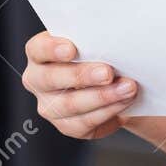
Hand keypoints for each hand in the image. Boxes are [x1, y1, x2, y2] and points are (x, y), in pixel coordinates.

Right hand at [22, 31, 137, 140]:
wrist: (110, 80)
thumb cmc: (96, 54)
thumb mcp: (91, 42)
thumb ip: (93, 40)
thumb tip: (110, 40)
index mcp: (39, 53)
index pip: (38, 49)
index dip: (52, 49)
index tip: (71, 49)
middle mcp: (38, 80)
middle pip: (51, 79)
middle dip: (82, 75)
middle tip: (108, 73)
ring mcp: (51, 106)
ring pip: (70, 104)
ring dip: (102, 96)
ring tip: (127, 88)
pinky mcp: (67, 125)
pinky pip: (85, 122)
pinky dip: (108, 111)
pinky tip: (123, 101)